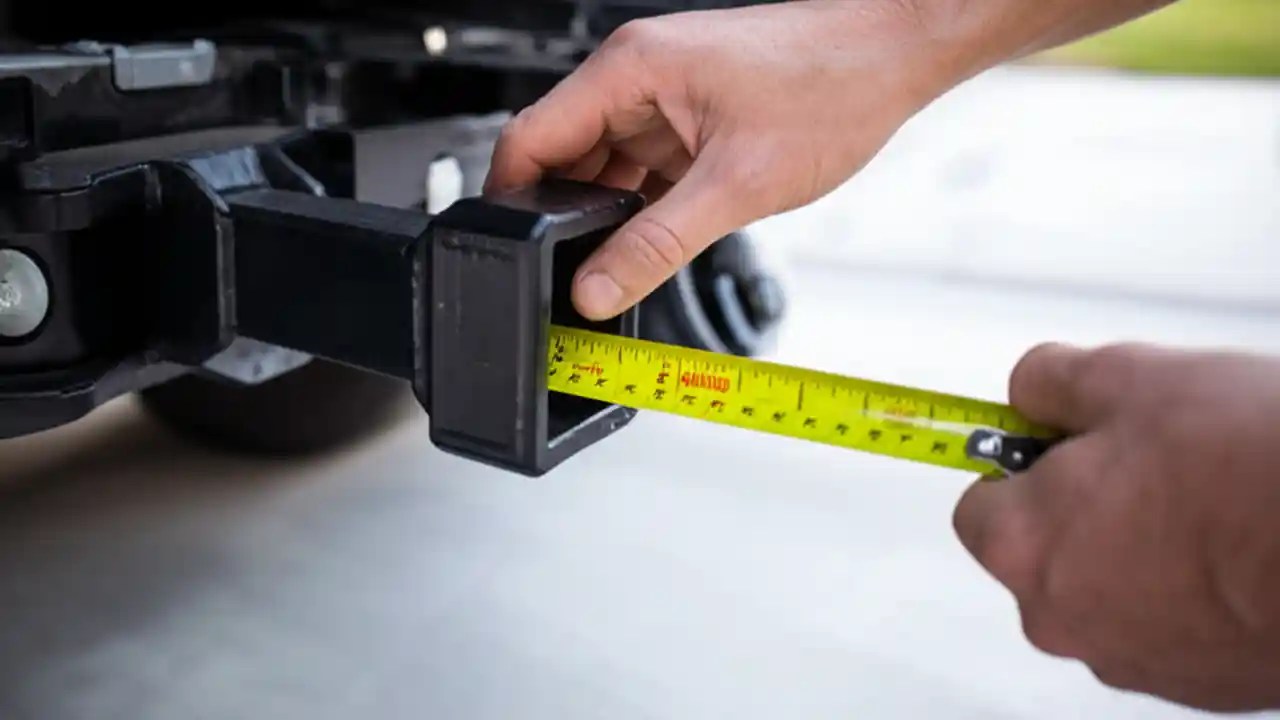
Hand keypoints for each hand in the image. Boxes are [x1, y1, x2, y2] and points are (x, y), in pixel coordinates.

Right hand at [484, 0, 956, 319]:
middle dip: (565, 218)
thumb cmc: (831, 85)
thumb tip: (596, 289)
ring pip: (605, 169)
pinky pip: (643, 171)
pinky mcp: (689, 120)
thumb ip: (656, 245)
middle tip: (579, 273)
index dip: (509, 200)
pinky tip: (667, 232)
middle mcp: (636, 78)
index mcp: (629, 70)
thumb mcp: (735, 185)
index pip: (531, 137)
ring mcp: (662, 99)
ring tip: (636, 253)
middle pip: (563, 157)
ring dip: (610, 216)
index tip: (509, 253)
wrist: (895, 55)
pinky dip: (646, 207)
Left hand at [954, 342, 1279, 711]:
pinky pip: (1169, 620)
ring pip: (1110, 583)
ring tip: (1210, 498)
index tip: (1060, 437)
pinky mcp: (1198, 685)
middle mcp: (1060, 618)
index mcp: (1022, 545)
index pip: (980, 501)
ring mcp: (1131, 659)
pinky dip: (1191, 587)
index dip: (1021, 460)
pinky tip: (1239, 545)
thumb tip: (1031, 392)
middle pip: (1045, 546)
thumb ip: (1049, 382)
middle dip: (1083, 501)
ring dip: (1140, 544)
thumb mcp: (1127, 377)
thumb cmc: (1245, 463)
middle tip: (1151, 457)